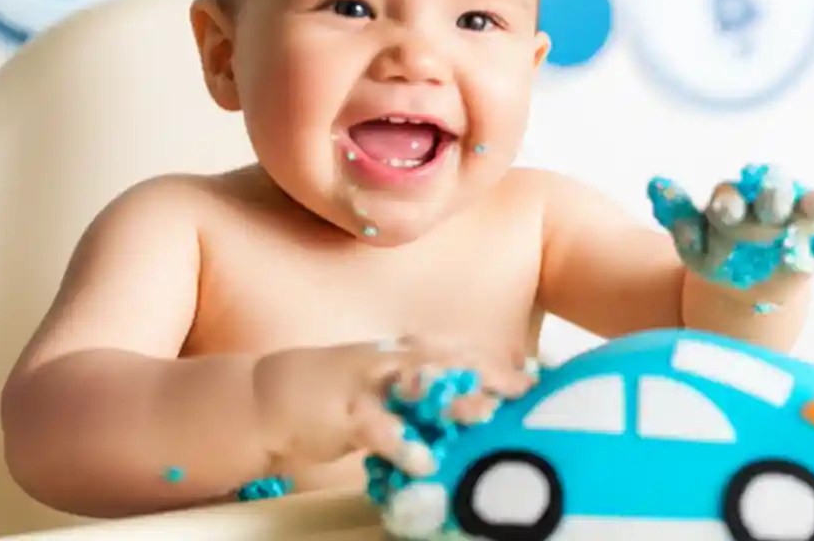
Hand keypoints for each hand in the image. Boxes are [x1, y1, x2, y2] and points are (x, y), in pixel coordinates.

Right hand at [254, 339, 535, 485]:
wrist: (276, 394)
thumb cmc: (347, 392)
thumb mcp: (392, 383)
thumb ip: (433, 391)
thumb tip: (484, 403)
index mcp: (410, 352)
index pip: (463, 353)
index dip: (500, 364)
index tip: (538, 379)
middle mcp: (395, 361)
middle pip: (449, 362)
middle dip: (487, 374)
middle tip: (522, 391)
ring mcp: (370, 383)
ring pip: (417, 386)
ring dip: (451, 401)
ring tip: (485, 416)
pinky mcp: (346, 411)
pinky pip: (378, 428)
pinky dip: (401, 443)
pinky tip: (424, 461)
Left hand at [647, 163, 813, 289]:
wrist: (744, 291)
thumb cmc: (719, 257)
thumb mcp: (695, 245)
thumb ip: (679, 217)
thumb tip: (656, 184)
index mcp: (736, 202)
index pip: (733, 194)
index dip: (729, 201)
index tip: (723, 209)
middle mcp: (769, 207)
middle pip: (775, 192)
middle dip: (773, 195)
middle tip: (771, 205)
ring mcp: (798, 226)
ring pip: (812, 208)